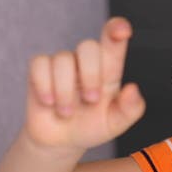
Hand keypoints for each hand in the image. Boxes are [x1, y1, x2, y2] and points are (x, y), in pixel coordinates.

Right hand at [23, 17, 145, 151]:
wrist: (61, 142)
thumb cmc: (93, 126)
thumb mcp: (116, 123)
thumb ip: (131, 108)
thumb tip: (133, 89)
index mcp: (109, 69)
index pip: (114, 40)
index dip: (117, 29)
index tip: (122, 31)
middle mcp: (86, 61)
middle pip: (88, 46)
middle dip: (91, 75)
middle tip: (92, 100)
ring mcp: (63, 64)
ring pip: (62, 59)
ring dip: (65, 92)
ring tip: (67, 113)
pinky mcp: (40, 70)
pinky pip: (39, 63)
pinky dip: (44, 85)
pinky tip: (49, 102)